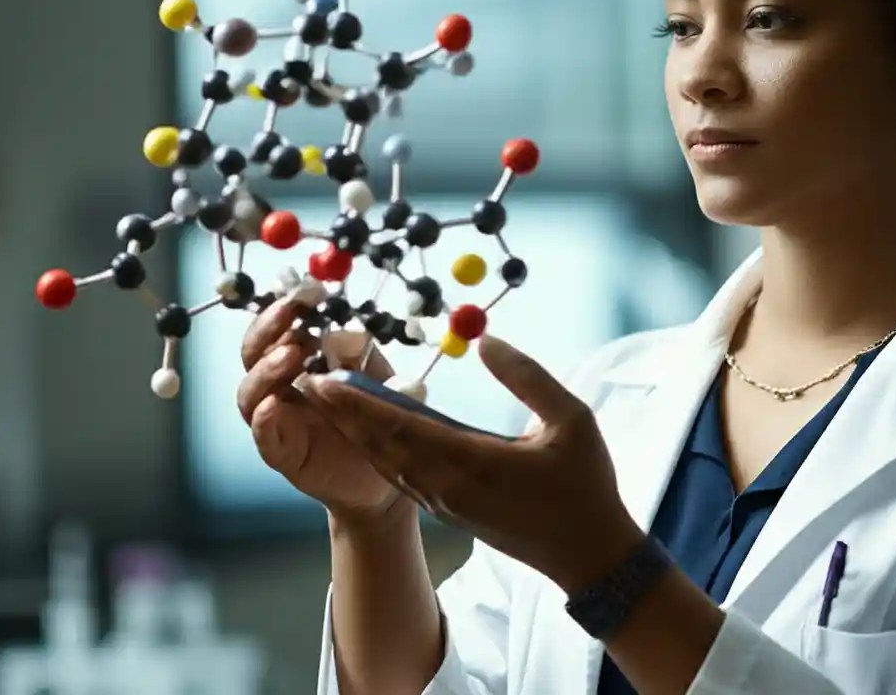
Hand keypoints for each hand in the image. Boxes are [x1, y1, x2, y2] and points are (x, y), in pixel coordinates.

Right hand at [236, 295, 406, 526]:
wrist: (386, 475)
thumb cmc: (375, 416)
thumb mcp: (378, 378)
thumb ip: (360, 357)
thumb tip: (347, 333)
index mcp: (300, 360)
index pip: (278, 329)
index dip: (283, 310)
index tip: (303, 293)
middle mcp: (280, 385)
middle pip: (254, 354)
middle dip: (268, 331)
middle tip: (291, 317)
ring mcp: (277, 420)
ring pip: (251, 393)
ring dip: (266, 370)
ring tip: (290, 356)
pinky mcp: (282, 454)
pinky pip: (265, 436)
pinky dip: (265, 419)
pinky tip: (275, 404)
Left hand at [296, 334, 646, 592]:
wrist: (588, 556)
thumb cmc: (586, 486)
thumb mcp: (572, 421)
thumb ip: (527, 377)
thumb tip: (486, 340)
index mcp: (471, 463)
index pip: (401, 426)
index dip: (360, 401)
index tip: (326, 376)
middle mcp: (446, 486)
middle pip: (381, 445)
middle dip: (343, 413)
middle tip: (307, 379)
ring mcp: (445, 503)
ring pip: (387, 463)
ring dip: (355, 433)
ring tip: (327, 402)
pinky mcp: (449, 512)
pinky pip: (402, 477)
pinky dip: (378, 452)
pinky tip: (368, 435)